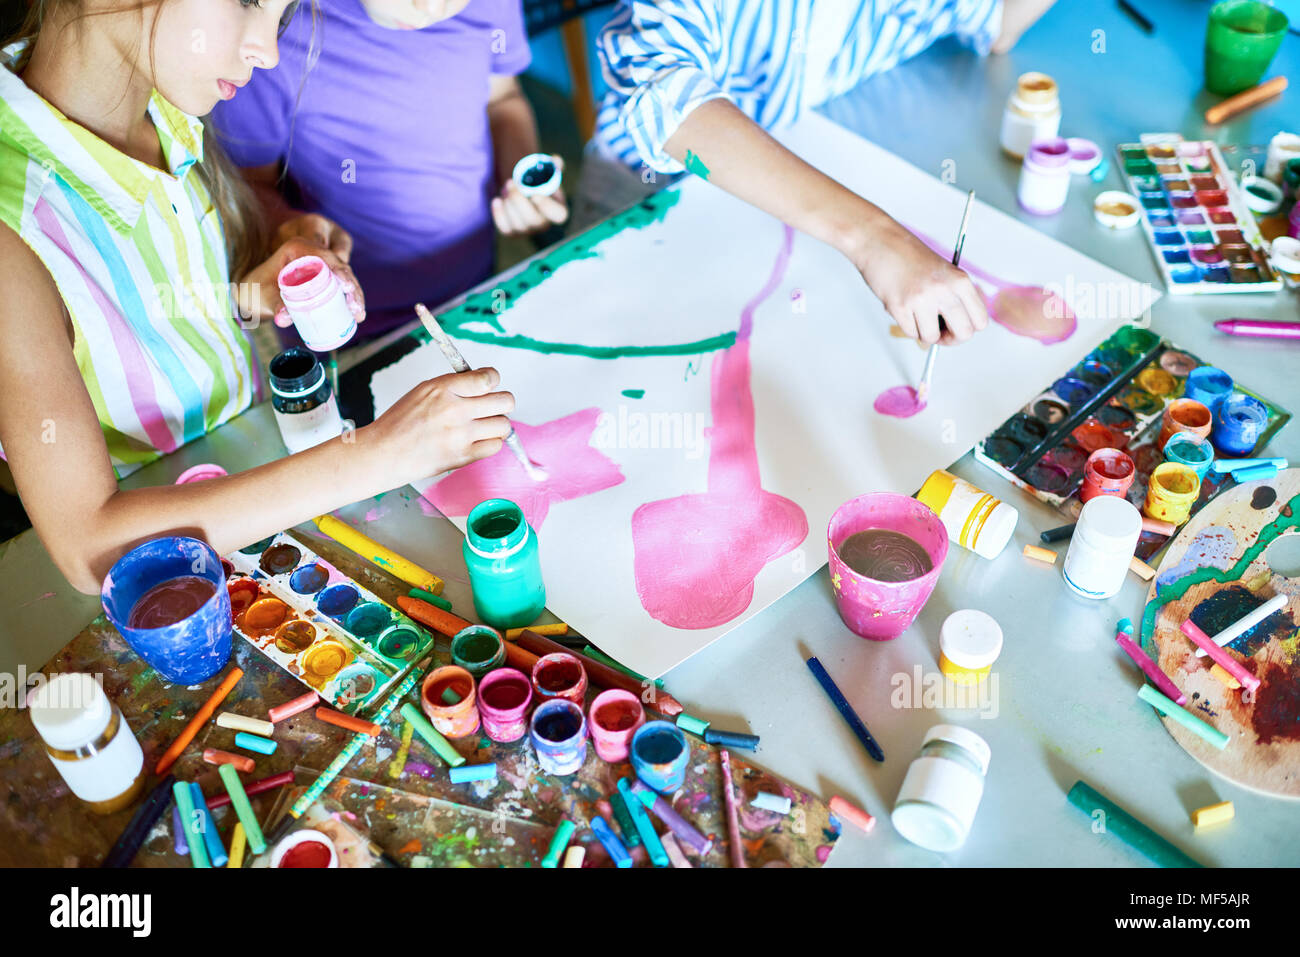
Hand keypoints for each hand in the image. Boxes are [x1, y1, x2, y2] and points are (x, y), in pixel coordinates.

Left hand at [235, 216, 365, 328]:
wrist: (255, 290)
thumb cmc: (257, 287)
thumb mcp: (264, 293)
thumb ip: (274, 304)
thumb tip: (284, 319)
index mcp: (297, 246)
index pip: (324, 255)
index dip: (339, 271)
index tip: (347, 287)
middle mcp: (313, 251)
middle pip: (339, 266)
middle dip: (352, 287)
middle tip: (356, 309)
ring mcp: (321, 262)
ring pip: (344, 275)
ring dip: (354, 294)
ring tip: (358, 315)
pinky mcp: (325, 274)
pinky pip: (341, 284)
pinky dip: (349, 297)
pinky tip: (355, 314)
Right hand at [364, 368, 514, 481]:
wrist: (384, 453)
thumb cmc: (401, 422)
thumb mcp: (423, 391)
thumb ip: (455, 385)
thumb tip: (485, 383)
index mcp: (443, 389)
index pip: (488, 378)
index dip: (493, 380)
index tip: (489, 384)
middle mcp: (455, 410)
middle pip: (505, 402)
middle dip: (501, 403)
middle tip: (491, 407)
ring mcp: (461, 435)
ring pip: (504, 425)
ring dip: (497, 425)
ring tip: (482, 426)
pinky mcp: (463, 456)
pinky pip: (496, 446)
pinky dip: (490, 443)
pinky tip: (476, 441)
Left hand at [491, 157, 568, 235]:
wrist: (520, 186)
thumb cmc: (536, 178)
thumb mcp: (546, 170)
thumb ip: (553, 166)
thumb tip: (556, 160)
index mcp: (557, 208)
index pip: (559, 216)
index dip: (548, 207)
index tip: (535, 194)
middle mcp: (544, 223)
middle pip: (534, 221)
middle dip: (519, 201)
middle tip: (510, 182)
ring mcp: (528, 230)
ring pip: (518, 225)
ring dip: (509, 204)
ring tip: (506, 186)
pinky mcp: (513, 232)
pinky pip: (505, 229)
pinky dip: (499, 214)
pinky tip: (497, 200)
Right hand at [849, 221, 988, 344]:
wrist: (880, 242)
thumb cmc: (909, 256)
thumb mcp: (943, 272)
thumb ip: (954, 297)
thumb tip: (956, 330)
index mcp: (960, 280)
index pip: (979, 321)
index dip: (968, 330)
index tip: (956, 328)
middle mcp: (944, 289)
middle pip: (963, 334)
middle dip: (949, 339)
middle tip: (939, 332)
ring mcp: (922, 299)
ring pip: (932, 337)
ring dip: (924, 333)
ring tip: (916, 316)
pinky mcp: (900, 306)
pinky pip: (911, 333)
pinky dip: (908, 327)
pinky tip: (904, 310)